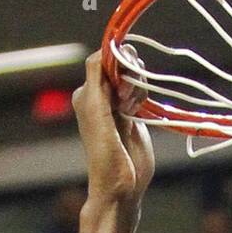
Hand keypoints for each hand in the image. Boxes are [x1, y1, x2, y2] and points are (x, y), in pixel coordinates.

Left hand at [72, 47, 154, 211]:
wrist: (121, 184)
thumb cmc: (103, 152)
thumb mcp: (95, 110)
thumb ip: (98, 77)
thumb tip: (106, 48)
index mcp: (87, 92)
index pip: (104, 58)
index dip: (117, 63)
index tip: (121, 85)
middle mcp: (102, 95)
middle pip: (123, 65)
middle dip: (130, 76)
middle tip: (125, 101)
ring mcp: (120, 105)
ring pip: (135, 78)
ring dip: (137, 89)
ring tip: (131, 111)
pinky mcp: (136, 115)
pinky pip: (143, 93)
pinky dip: (144, 97)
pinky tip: (138, 113)